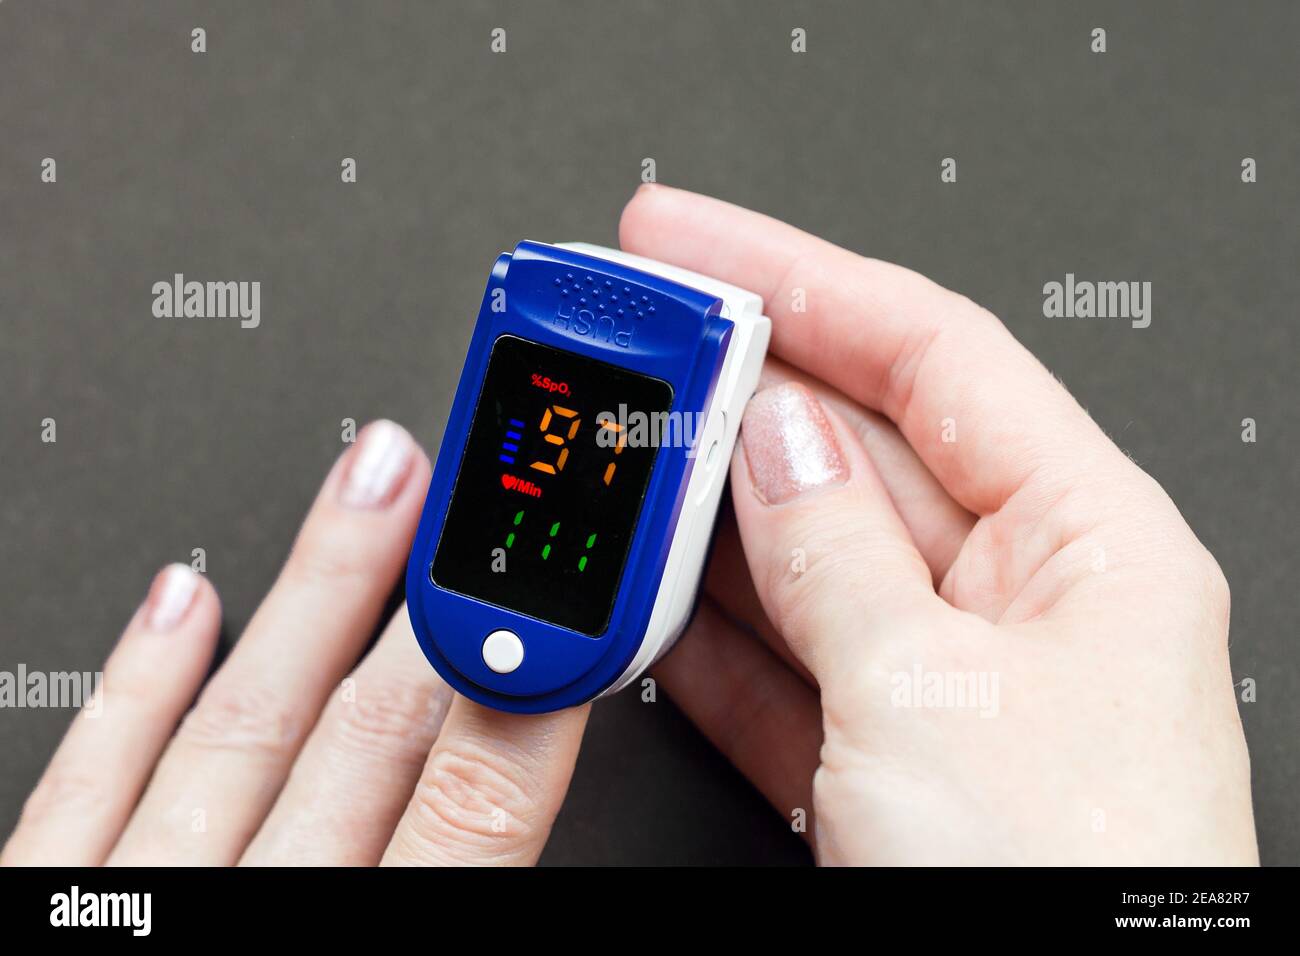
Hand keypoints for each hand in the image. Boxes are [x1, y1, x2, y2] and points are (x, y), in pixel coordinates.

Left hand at [2, 421, 586, 865]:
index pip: (472, 812)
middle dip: (441, 609)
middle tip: (493, 509)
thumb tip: (534, 843)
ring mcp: (134, 906)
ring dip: (319, 590)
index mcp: (359, 943)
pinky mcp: (39, 904)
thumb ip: (464, 885)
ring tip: (376, 481)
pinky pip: (85, 783)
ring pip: (241, 724)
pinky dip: (142, 682)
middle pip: (364, 740)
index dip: (529, 697)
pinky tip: (181, 599)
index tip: (573, 616)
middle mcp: (242, 914)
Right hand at [630, 185, 1256, 863]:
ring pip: (804, 553)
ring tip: (614, 466)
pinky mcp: (888, 754)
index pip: (931, 352)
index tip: (693, 239)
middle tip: (629, 353)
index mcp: (1088, 542)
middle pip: (857, 444)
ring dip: (705, 514)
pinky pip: (783, 657)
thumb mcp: (937, 696)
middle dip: (737, 393)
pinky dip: (708, 630)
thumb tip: (776, 435)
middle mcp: (1023, 597)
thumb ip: (838, 550)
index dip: (801, 275)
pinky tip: (649, 597)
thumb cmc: (1068, 889)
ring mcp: (946, 677)